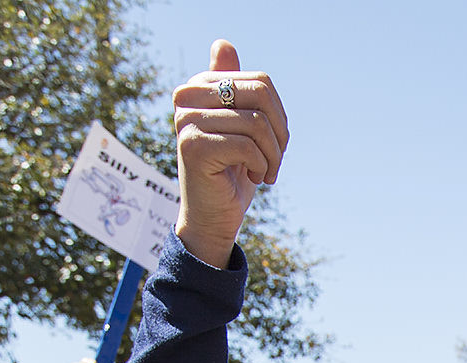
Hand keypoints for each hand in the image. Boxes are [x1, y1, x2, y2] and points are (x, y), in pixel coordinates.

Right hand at [171, 41, 287, 267]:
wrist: (214, 214)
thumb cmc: (231, 170)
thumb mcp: (242, 126)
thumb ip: (233, 87)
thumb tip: (222, 44)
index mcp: (200, 85)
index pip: (261, 82)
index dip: (280, 115)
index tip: (275, 142)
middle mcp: (187, 96)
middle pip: (260, 95)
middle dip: (280, 132)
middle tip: (276, 159)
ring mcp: (186, 120)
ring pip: (257, 123)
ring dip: (273, 156)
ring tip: (265, 173)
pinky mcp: (192, 145)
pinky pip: (247, 146)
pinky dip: (261, 166)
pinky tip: (255, 179)